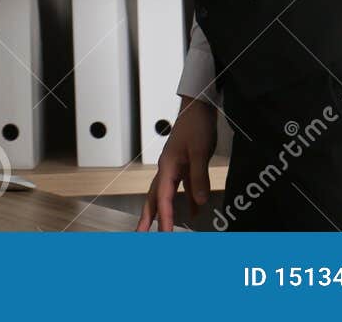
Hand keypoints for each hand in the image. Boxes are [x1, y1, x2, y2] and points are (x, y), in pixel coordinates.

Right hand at [138, 96, 217, 230]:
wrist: (198, 107)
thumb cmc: (195, 125)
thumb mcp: (200, 152)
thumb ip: (198, 178)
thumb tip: (198, 203)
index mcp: (167, 166)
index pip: (163, 197)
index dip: (164, 217)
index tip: (165, 235)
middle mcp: (167, 169)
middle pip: (154, 197)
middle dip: (148, 217)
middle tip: (141, 234)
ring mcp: (175, 168)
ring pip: (164, 194)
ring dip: (162, 212)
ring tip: (161, 229)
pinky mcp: (185, 166)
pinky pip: (182, 189)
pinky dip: (184, 203)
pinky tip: (192, 213)